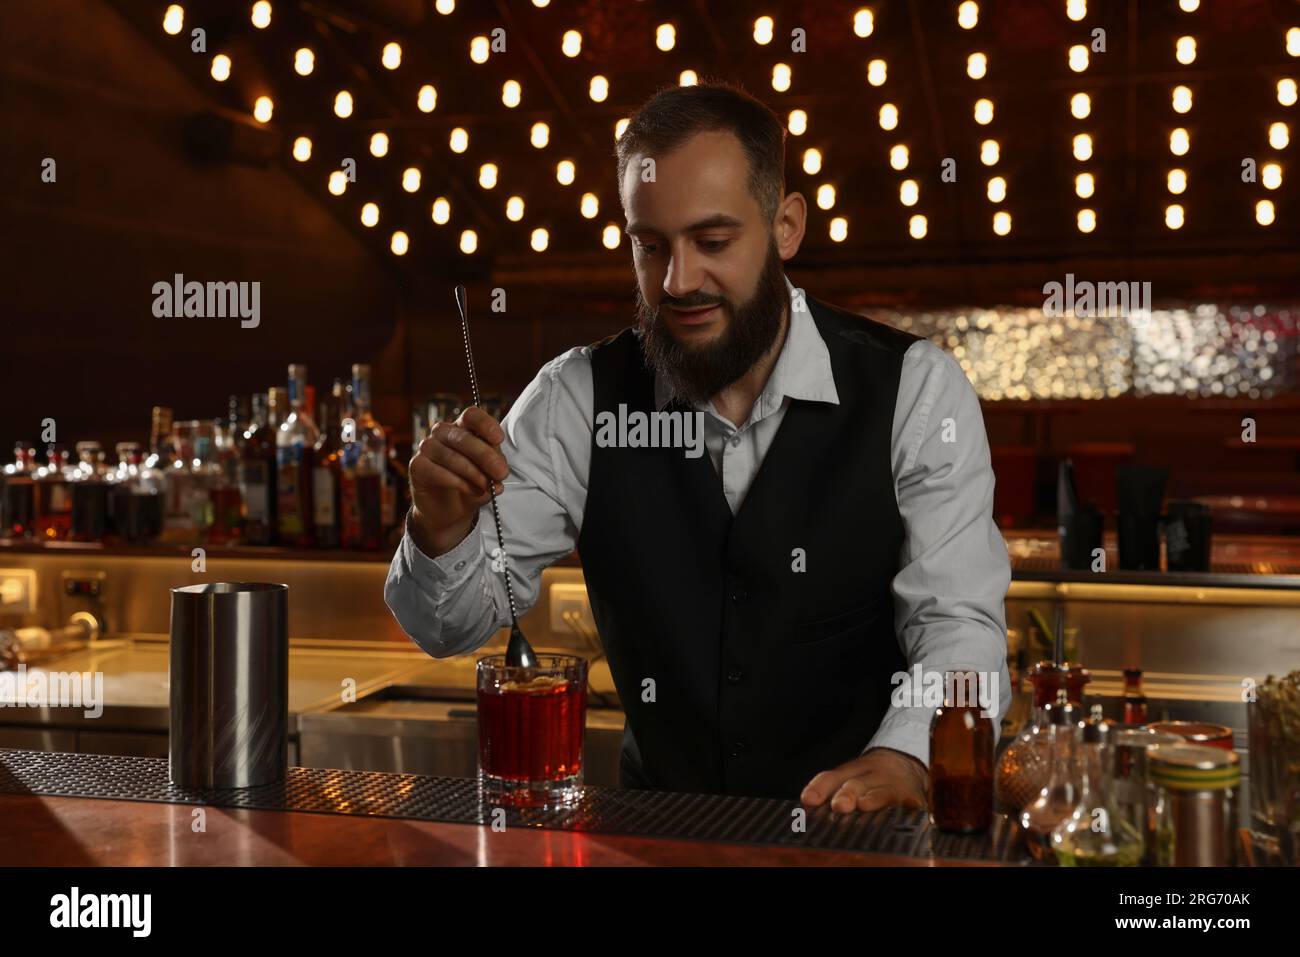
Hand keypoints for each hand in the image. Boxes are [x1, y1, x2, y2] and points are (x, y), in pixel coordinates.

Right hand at [407, 406, 508, 556]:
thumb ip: (494, 469)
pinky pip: (438, 472)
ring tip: (487, 487)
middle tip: (501, 473)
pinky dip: (458, 483)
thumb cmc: (470, 484)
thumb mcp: (489, 473)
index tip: (498, 439)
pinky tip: (471, 490)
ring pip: (452, 457)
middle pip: (463, 437)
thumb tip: (499, 475)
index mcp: (462, 427)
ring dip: (473, 473)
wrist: (449, 510)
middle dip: (485, 456)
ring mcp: (427, 447)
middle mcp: (442, 433)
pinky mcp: (416, 466)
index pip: (471, 416)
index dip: (485, 424)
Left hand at [800, 747, 928, 813]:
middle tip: (838, 805)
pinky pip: (910, 806)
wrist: (907, 765)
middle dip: (848, 793)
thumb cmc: (871, 778)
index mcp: (852, 771)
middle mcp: (872, 776)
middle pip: (858, 783)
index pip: (832, 777)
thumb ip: (829, 789)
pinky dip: (904, 811)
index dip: (820, 788)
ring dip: (873, 799)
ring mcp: (894, 786)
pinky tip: (896, 817)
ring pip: (883, 793)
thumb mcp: (850, 777)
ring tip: (864, 805)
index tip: (808, 800)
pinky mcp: (914, 799)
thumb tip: (806, 804)